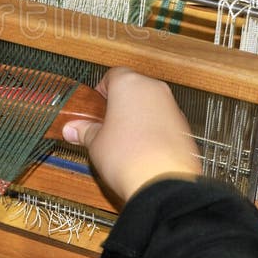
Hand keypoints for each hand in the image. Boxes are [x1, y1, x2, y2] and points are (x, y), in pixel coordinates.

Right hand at [62, 67, 200, 201]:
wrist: (162, 182)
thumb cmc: (129, 157)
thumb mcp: (96, 143)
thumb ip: (85, 131)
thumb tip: (73, 129)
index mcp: (128, 84)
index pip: (112, 75)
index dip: (101, 91)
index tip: (95, 108)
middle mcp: (153, 89)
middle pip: (133, 88)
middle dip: (119, 104)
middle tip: (106, 125)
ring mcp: (172, 107)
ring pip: (150, 104)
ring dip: (138, 117)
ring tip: (124, 142)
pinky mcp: (184, 126)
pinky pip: (164, 121)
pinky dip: (154, 130)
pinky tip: (142, 150)